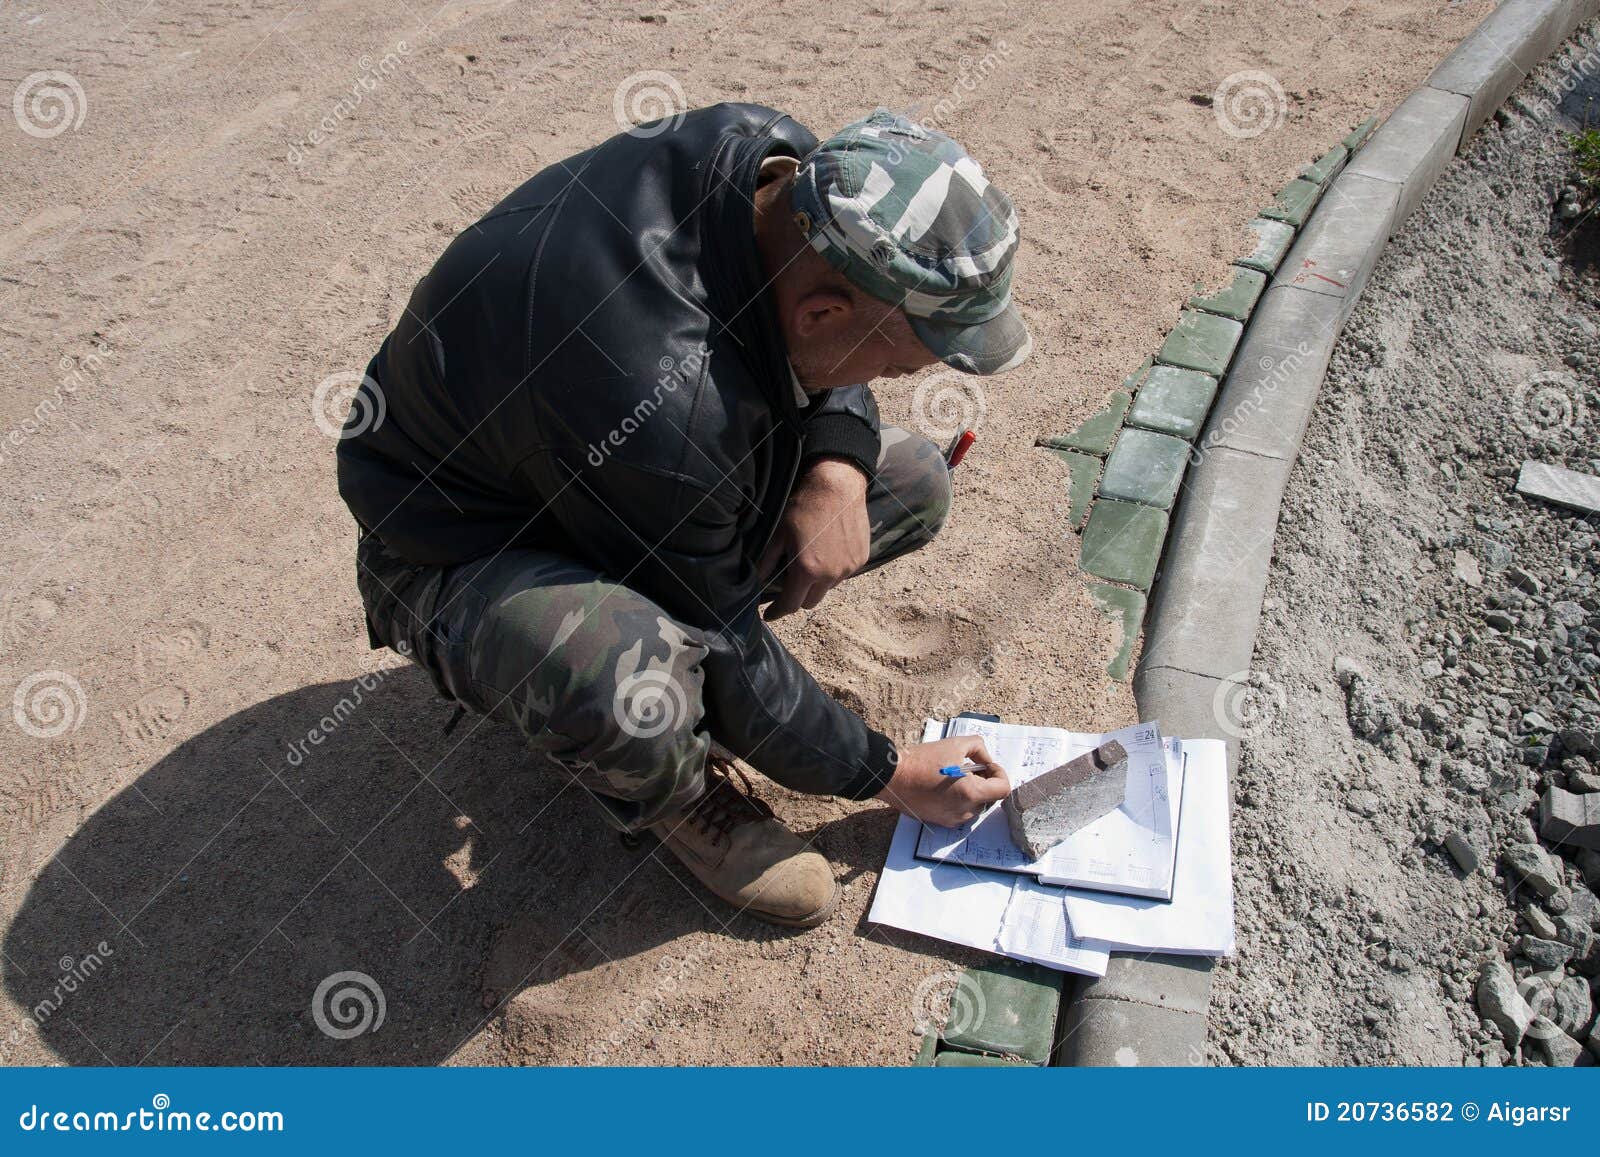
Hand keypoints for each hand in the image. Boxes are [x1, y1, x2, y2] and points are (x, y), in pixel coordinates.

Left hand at [759, 456, 869, 619]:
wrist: (837, 486)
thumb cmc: (804, 507)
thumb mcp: (779, 534)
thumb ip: (767, 563)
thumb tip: (757, 582)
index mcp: (806, 570)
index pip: (790, 605)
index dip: (778, 612)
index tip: (770, 614)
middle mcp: (830, 574)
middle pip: (810, 602)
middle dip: (798, 597)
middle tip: (790, 582)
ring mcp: (848, 568)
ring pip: (828, 588)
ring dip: (817, 582)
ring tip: (812, 560)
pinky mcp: (861, 559)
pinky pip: (843, 575)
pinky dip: (833, 570)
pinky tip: (829, 551)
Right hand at [873, 736, 1010, 826]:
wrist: (893, 777)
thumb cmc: (922, 760)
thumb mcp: (955, 744)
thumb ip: (979, 748)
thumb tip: (986, 761)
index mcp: (971, 793)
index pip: (1003, 789)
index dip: (999, 774)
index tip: (987, 765)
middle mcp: (964, 811)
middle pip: (989, 798)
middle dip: (984, 782)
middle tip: (969, 767)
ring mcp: (952, 819)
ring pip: (974, 806)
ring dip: (972, 792)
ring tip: (954, 777)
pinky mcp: (941, 822)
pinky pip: (959, 812)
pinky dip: (958, 800)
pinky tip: (943, 787)